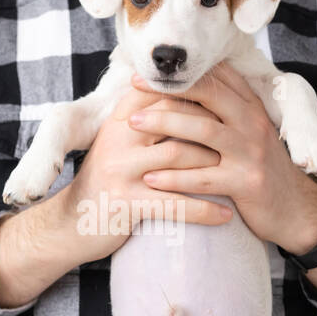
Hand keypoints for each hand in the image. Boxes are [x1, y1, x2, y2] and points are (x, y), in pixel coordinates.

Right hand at [58, 84, 234, 262]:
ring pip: (180, 156)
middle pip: (175, 117)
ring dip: (215, 165)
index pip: (163, 92)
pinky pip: (175, 204)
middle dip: (213, 125)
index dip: (199, 94)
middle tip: (245, 135)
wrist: (71, 223)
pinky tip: (226, 215)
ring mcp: (121, 170)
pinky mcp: (127, 203)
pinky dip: (204, 210)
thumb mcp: (119, 142)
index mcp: (119, 118)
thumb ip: (146, 118)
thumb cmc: (108, 180)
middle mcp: (118, 138)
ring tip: (241, 172)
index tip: (229, 101)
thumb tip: (189, 94)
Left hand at [128, 63, 316, 254]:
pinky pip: (204, 177)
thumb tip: (189, 90)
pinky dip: (174, 178)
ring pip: (203, 130)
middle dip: (167, 92)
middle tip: (133, 90)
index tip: (148, 73)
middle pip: (207, 96)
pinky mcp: (247, 183)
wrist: (295, 210)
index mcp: (251, 108)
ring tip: (132, 125)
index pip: (215, 79)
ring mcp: (251, 152)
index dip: (180, 74)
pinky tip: (149, 179)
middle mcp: (252, 124)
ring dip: (164, 124)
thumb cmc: (260, 170)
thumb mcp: (249, 134)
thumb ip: (225, 112)